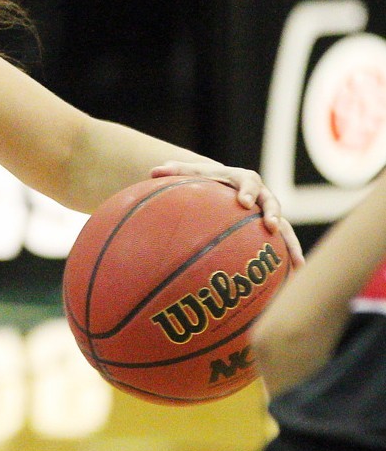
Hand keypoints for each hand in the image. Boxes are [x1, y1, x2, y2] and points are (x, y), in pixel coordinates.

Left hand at [151, 160, 304, 266]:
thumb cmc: (203, 179)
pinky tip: (290, 279)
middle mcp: (260, 195)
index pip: (248, 181)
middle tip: (271, 227)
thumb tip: (153, 171)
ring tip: (297, 263)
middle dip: (274, 214)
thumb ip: (175, 171)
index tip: (244, 203)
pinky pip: (280, 244)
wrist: (220, 183)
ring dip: (290, 243)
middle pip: (272, 202)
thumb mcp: (189, 173)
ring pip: (283, 227)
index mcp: (242, 178)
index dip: (248, 191)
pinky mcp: (267, 229)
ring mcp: (266, 212)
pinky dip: (286, 258)